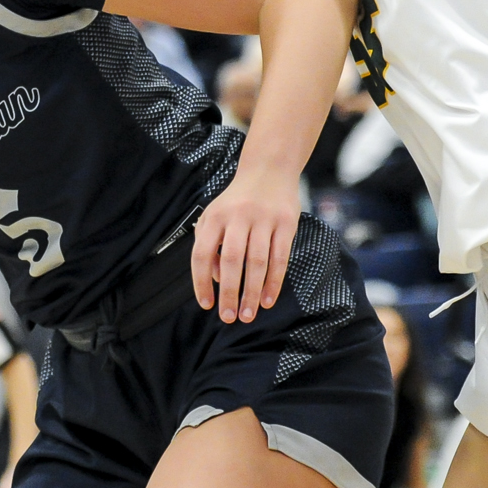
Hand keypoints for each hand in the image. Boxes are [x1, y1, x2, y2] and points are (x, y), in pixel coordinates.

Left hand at [192, 165, 301, 323]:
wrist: (269, 170)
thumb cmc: (237, 200)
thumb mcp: (214, 215)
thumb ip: (207, 243)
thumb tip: (214, 278)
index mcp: (215, 216)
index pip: (202, 253)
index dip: (201, 282)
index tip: (207, 304)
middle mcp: (238, 216)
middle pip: (231, 260)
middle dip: (229, 293)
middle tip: (229, 317)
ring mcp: (264, 219)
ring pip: (257, 262)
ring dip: (252, 292)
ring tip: (249, 314)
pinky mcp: (286, 223)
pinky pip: (280, 258)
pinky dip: (273, 281)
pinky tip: (267, 299)